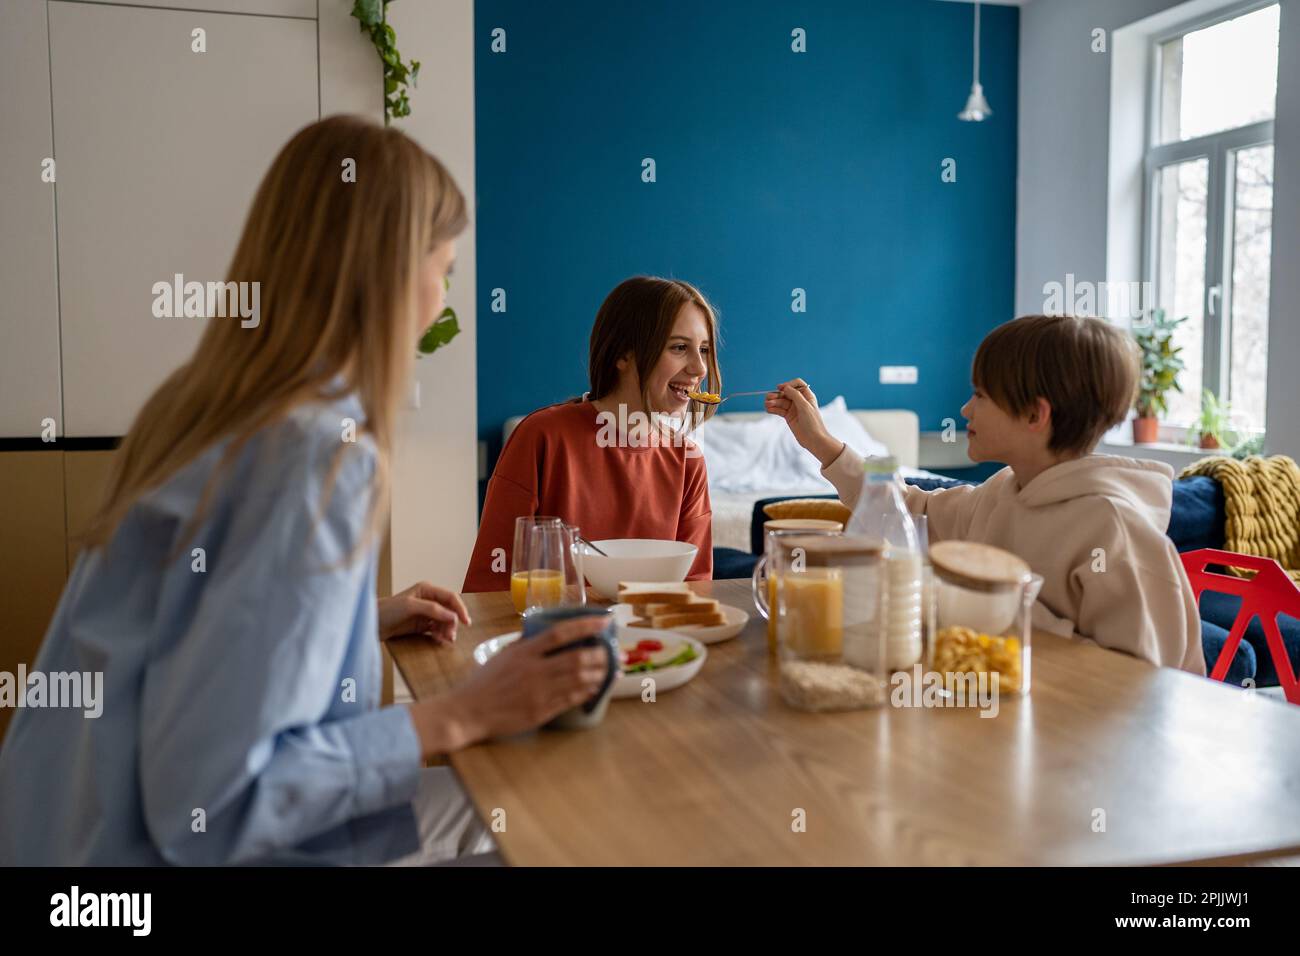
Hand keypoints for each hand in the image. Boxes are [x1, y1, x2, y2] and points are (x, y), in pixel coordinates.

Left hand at [378, 581, 470, 644]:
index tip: (466, 622)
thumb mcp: (411, 606)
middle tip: (452, 636)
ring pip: (444, 621)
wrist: (372, 624)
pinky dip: (440, 635)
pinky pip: (436, 630)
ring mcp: (425, 613)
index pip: (450, 597)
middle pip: (449, 611)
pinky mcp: (421, 625)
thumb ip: (433, 609)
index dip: (460, 609)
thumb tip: (453, 616)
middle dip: (452, 623)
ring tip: (447, 640)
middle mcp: (428, 600)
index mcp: (427, 590)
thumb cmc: (388, 610)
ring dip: (447, 630)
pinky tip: (440, 640)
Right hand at [410, 617, 611, 755]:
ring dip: (599, 674)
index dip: (585, 626)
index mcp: (524, 652)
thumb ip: (526, 645)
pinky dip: (587, 691)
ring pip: (579, 679)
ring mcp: (539, 692)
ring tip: (608, 669)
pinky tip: (595, 687)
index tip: (603, 622)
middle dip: (600, 654)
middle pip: (577, 658)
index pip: (560, 633)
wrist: (468, 712)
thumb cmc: (484, 682)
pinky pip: (572, 699)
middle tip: (610, 652)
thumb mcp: (503, 655)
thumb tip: (549, 633)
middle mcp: (534, 670)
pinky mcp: (542, 711)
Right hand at [764, 378, 844, 467]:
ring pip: (781, 402)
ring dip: (773, 402)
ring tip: (767, 405)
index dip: (788, 384)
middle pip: (786, 393)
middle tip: (768, 398)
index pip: (797, 384)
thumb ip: (795, 395)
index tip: (780, 388)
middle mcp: (800, 401)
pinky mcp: (789, 417)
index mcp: (807, 396)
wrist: (814, 440)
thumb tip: (785, 387)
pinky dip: (773, 409)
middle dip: (777, 395)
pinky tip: (768, 409)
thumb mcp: (805, 406)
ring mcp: (794, 409)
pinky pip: (779, 410)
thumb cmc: (813, 423)